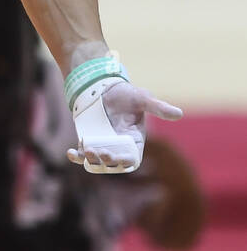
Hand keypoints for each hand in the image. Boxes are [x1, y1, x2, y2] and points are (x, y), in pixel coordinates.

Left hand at [68, 79, 182, 173]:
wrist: (102, 87)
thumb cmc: (126, 93)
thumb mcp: (142, 99)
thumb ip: (158, 108)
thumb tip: (179, 114)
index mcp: (134, 141)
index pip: (132, 159)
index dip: (126, 162)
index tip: (119, 159)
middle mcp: (119, 146)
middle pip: (114, 164)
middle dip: (107, 162)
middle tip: (101, 153)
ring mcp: (102, 145)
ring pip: (97, 162)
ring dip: (92, 161)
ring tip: (86, 152)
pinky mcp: (88, 142)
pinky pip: (82, 155)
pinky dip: (77, 157)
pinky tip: (71, 153)